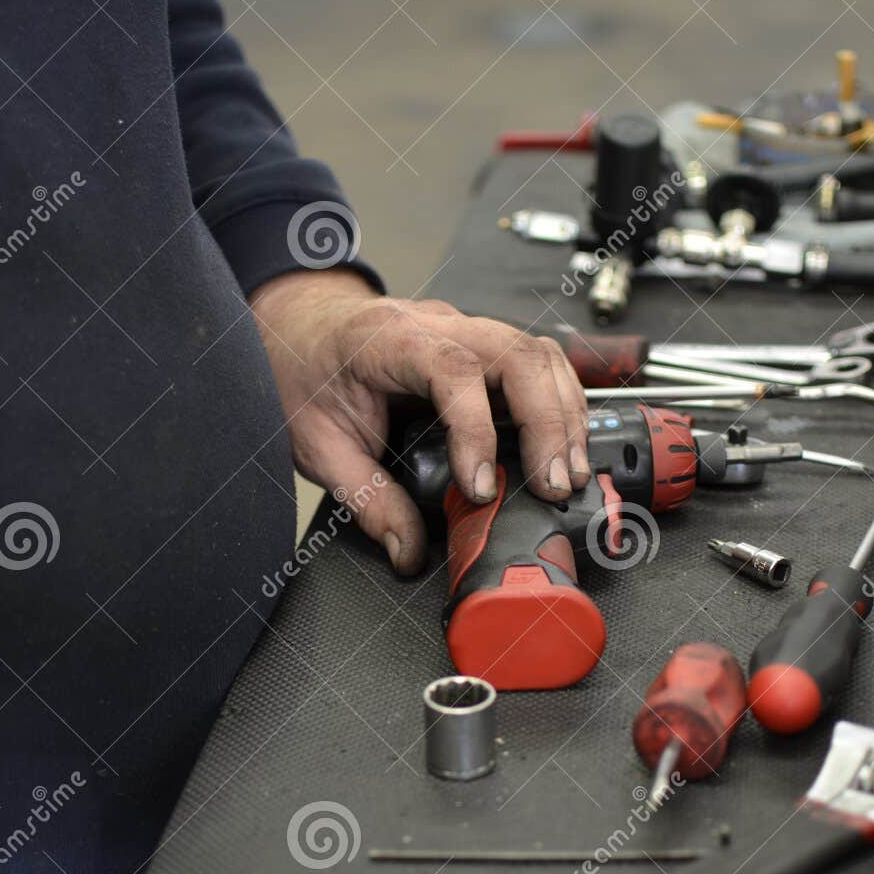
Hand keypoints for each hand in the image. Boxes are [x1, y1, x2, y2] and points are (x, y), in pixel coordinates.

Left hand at [249, 270, 589, 573]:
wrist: (302, 327)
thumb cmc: (307, 372)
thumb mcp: (318, 444)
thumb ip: (367, 498)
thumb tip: (408, 550)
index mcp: (388, 341)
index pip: (451, 370)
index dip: (476, 429)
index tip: (481, 486)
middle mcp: (437, 323)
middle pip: (516, 354)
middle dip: (546, 423)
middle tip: (555, 485)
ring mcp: (467, 328)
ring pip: (539, 354)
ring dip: (565, 415)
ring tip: (571, 474)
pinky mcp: (484, 345)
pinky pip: (540, 362)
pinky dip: (562, 402)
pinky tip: (568, 443)